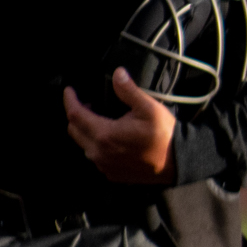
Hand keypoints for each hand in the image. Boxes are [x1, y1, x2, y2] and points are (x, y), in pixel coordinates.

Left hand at [64, 69, 176, 184]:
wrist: (177, 162)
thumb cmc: (163, 134)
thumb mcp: (149, 108)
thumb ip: (129, 91)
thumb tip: (117, 73)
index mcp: (104, 134)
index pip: (76, 115)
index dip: (70, 100)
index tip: (69, 90)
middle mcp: (98, 152)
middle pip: (74, 131)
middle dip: (76, 115)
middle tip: (88, 104)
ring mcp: (103, 165)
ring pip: (83, 145)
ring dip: (86, 131)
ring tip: (99, 121)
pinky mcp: (110, 174)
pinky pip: (95, 157)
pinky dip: (96, 145)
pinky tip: (110, 139)